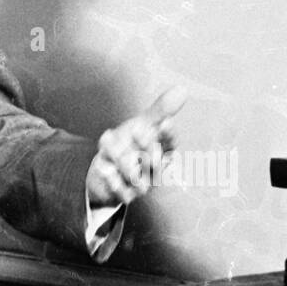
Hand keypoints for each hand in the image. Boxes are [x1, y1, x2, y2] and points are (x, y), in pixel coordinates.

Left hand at [86, 86, 186, 207]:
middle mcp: (153, 171)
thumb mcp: (142, 126)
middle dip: (146, 145)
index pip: (170, 145)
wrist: (104, 172)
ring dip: (122, 159)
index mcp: (161, 153)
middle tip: (136, 129)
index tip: (164, 122)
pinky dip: (112, 181)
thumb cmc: (128, 146)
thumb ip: (160, 111)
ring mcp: (140, 186)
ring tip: (106, 140)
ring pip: (136, 176)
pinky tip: (103, 168)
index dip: (168, 136)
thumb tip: (182, 89)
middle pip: (155, 161)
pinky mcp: (124, 196)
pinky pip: (122, 193)